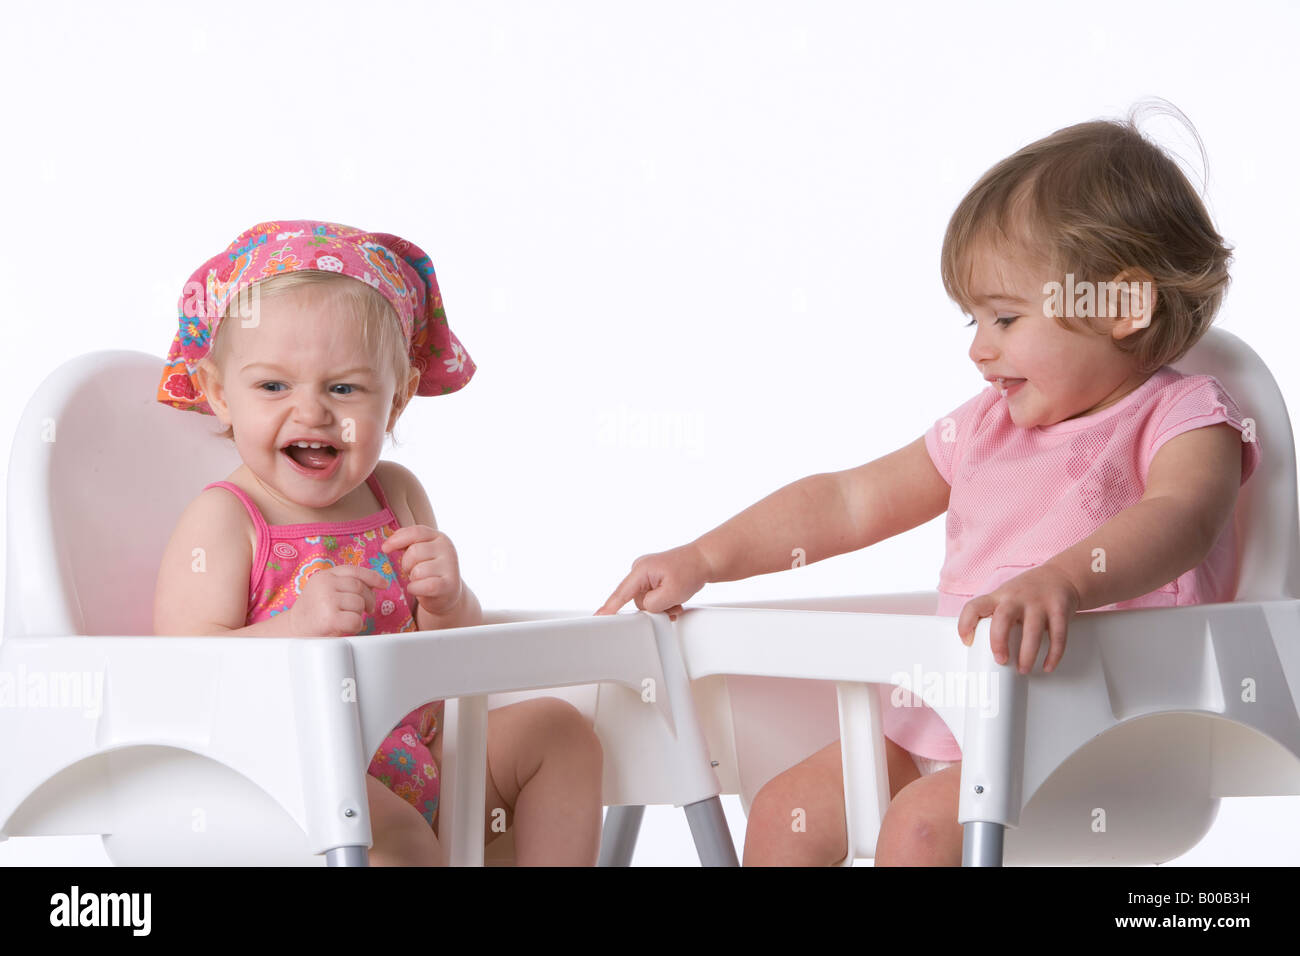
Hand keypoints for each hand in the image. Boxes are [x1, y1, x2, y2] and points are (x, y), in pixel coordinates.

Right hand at [288, 564, 389, 636]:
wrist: (293, 631)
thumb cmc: (313, 613)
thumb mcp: (325, 590)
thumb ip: (345, 584)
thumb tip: (376, 584)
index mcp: (324, 575)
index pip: (354, 571)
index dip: (372, 577)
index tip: (383, 584)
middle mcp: (324, 584)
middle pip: (360, 588)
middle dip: (369, 600)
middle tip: (368, 610)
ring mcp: (327, 600)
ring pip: (359, 604)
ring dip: (359, 614)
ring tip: (346, 619)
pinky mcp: (330, 618)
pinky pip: (356, 620)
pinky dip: (355, 626)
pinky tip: (344, 627)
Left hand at [382, 525, 463, 616]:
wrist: (447, 593)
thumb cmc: (428, 570)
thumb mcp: (421, 552)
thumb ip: (408, 543)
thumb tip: (387, 544)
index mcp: (440, 538)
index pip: (416, 532)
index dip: (397, 539)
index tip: (385, 549)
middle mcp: (448, 549)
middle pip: (414, 552)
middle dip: (406, 564)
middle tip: (411, 570)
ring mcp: (450, 567)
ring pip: (418, 570)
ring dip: (413, 578)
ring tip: (418, 580)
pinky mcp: (450, 585)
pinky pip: (424, 586)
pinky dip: (415, 589)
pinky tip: (417, 589)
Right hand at [595, 544, 711, 620]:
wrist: (704, 559)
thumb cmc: (691, 569)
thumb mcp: (672, 594)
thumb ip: (652, 605)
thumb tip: (644, 609)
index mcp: (641, 570)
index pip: (620, 594)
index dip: (609, 608)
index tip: (598, 617)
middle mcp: (639, 569)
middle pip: (638, 602)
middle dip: (656, 607)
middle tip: (674, 603)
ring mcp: (644, 573)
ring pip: (647, 602)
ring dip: (663, 605)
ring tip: (677, 598)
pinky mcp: (650, 578)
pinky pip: (651, 597)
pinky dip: (663, 601)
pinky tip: (674, 597)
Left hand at [957, 564, 1079, 673]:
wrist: (1061, 576)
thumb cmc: (1027, 592)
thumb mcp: (1005, 596)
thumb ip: (993, 615)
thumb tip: (980, 647)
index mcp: (999, 596)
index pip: (975, 606)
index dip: (965, 624)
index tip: (967, 642)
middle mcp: (1017, 598)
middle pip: (1003, 618)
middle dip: (999, 641)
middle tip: (1001, 660)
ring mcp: (1039, 603)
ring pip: (1032, 630)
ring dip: (1027, 654)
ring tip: (1023, 668)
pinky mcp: (1060, 610)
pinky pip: (1058, 635)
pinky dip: (1053, 654)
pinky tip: (1047, 666)